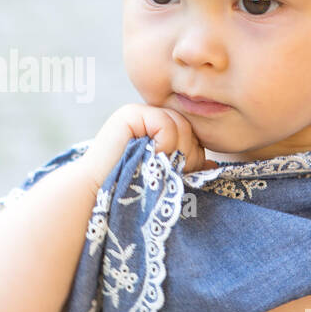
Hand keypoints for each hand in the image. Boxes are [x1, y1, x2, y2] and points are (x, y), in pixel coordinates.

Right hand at [77, 102, 220, 188]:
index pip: (191, 135)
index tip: (178, 174)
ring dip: (175, 151)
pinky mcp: (131, 114)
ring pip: (182, 125)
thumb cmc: (130, 193)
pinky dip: (164, 144)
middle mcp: (147, 119)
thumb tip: (213, 164)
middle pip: (189, 128)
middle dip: (186, 154)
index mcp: (155, 132)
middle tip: (168, 170)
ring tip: (157, 165)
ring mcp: (138, 114)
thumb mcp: (165, 178)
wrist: (98, 198)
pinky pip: (166, 124)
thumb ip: (186, 168)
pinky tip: (150, 156)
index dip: (192, 156)